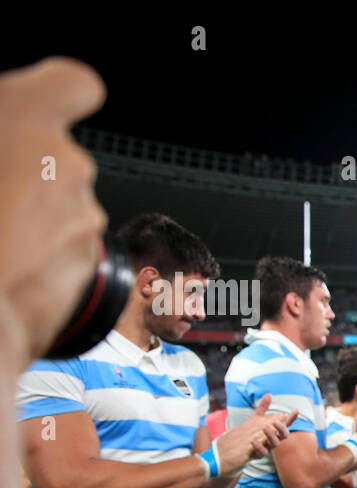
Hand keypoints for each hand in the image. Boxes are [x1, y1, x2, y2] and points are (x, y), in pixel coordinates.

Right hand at [0, 58, 107, 363]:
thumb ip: (0, 129)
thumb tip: (4, 131)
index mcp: (24, 120)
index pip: (72, 84)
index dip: (58, 94)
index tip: (38, 106)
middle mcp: (66, 166)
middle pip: (58, 157)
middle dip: (26, 173)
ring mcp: (82, 220)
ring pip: (60, 208)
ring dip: (30, 219)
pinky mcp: (86, 268)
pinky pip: (62, 251)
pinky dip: (40, 259)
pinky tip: (3, 271)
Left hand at [215, 394, 295, 472]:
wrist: (238, 446)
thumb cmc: (251, 431)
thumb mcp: (256, 418)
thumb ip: (263, 407)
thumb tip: (269, 394)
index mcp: (275, 431)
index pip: (286, 424)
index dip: (292, 418)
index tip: (296, 410)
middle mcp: (273, 439)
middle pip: (284, 435)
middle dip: (282, 428)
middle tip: (275, 421)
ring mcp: (267, 447)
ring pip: (275, 444)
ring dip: (272, 435)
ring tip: (264, 427)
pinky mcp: (259, 454)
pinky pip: (262, 452)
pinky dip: (259, 446)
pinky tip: (253, 441)